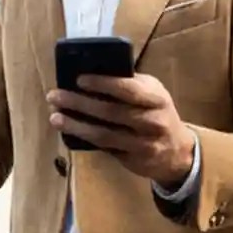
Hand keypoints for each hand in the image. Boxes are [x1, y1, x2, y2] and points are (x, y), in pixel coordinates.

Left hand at [46, 74, 195, 187]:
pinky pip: (104, 148)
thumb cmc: (157, 113)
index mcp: (157, 99)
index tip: (79, 79)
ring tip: (54, 117)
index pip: (128, 89)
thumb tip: (92, 71)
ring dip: (75, 125)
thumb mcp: (152, 95)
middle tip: (54, 96)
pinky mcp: (133, 161)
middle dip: (78, 103)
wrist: (177, 152)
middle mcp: (153, 122)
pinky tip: (69, 131)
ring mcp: (144, 144)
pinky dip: (84, 139)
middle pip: (110, 112)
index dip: (102, 83)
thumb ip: (130, 84)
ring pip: (103, 134)